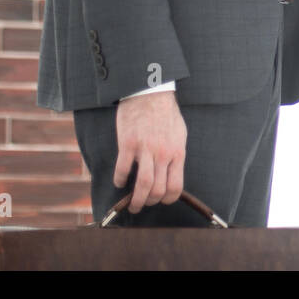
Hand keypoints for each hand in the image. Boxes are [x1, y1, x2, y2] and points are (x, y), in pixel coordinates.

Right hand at [113, 91, 186, 211]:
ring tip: (131, 205)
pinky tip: (119, 181)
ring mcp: (145, 149)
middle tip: (142, 204)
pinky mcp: (128, 144)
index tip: (161, 200)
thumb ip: (175, 155)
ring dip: (135, 200)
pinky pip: (122, 170)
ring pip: (142, 185)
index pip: (175, 186)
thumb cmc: (166, 114)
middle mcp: (163, 154)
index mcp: (177, 153)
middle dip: (149, 202)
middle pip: (157, 190)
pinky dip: (119, 180)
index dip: (168, 199)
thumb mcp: (179, 135)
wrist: (150, 93)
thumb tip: (173, 173)